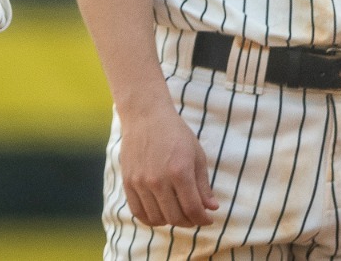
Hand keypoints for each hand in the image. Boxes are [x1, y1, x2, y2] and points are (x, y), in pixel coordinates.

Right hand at [115, 100, 218, 227]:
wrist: (146, 117)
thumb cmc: (176, 134)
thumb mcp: (197, 155)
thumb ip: (203, 184)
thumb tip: (212, 208)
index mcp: (180, 172)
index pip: (192, 208)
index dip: (203, 219)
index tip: (209, 219)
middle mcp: (158, 180)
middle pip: (175, 217)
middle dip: (189, 222)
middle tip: (195, 218)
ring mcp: (140, 183)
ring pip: (157, 218)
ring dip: (171, 222)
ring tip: (179, 215)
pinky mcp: (128, 183)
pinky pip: (138, 212)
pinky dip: (151, 219)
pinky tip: (161, 215)